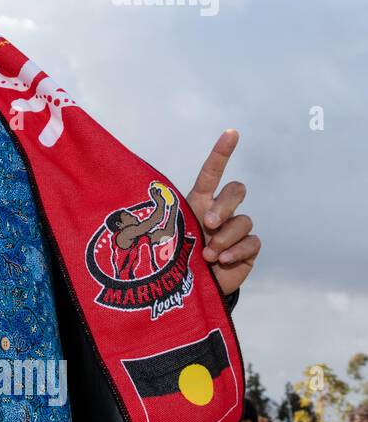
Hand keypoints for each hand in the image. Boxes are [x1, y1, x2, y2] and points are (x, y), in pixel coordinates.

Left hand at [185, 128, 259, 294]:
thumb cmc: (172, 258)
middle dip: (225, 205)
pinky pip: (252, 242)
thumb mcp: (168, 236)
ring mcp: (235, 230)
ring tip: (208, 254)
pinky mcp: (247, 249)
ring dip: (225, 237)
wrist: (185, 288)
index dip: (222, 152)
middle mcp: (219, 211)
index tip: (232, 133)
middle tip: (208, 223)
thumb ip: (176, 222)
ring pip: (244, 220)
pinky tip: (223, 261)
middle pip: (237, 190)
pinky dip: (237, 251)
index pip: (212, 172)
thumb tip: (192, 218)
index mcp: (198, 201)